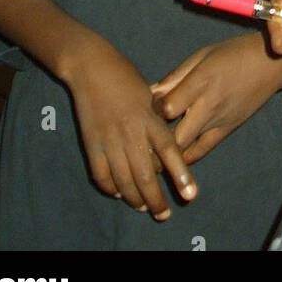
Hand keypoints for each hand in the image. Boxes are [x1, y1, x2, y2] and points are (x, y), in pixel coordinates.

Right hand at [65, 38, 196, 219]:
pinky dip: (111, 188)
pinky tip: (119, 193)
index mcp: (150, 118)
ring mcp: (110, 140)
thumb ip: (158, 122)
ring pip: (124, 181)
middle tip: (164, 214)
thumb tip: (167, 150)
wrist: (93, 67)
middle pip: (146, 175)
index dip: (180, 174)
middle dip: (156, 199)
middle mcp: (132, 132)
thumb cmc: (126, 78)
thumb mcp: (150, 96)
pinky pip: (102, 175)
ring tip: (144, 207)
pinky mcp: (92, 144)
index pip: (169, 151)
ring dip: (134, 198)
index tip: (190, 194)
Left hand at [149, 34, 281, 164]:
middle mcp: (209, 105)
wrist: (270, 65)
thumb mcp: (202, 55)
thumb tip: (150, 92)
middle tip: (141, 142)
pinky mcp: (226, 131)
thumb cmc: (233, 54)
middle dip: (155, 142)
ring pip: (186, 150)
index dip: (152, 109)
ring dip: (167, 154)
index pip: (168, 107)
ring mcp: (219, 122)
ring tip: (152, 156)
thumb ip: (176, 76)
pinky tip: (173, 158)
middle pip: (174, 137)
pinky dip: (185, 157)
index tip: (145, 106)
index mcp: (201, 81)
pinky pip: (201, 151)